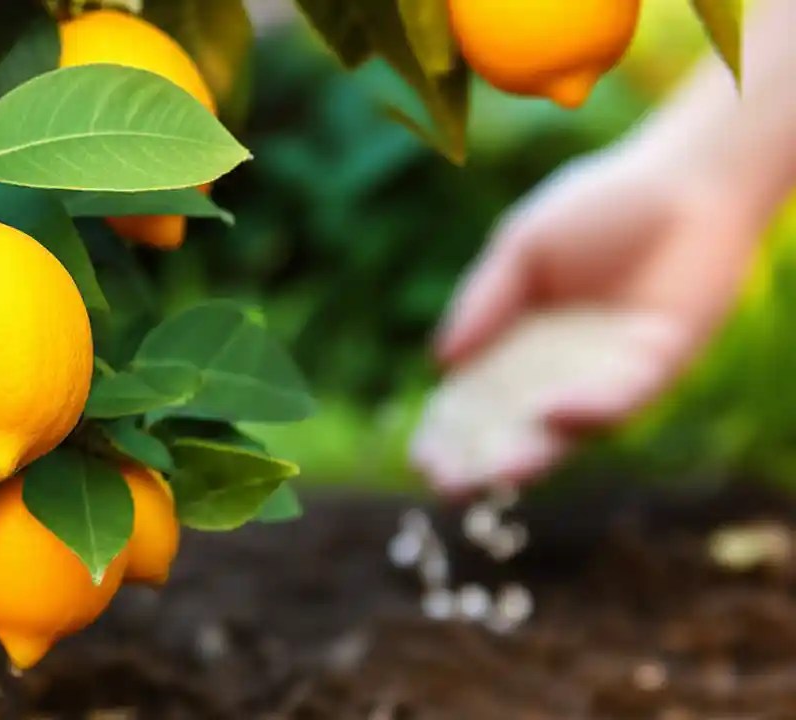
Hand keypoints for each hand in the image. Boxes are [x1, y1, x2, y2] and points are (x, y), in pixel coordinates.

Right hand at [412, 144, 761, 493]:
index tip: (422, 458)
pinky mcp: (658, 365)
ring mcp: (610, 373)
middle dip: (481, 459)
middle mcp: (564, 370)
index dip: (449, 431)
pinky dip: (589, 407)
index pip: (477, 401)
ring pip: (567, 425)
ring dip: (533, 452)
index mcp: (520, 344)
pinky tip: (554, 412)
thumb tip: (440, 362)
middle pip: (515, 426)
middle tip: (448, 487)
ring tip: (498, 472)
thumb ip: (483, 302)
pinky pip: (623, 397)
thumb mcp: (521, 248)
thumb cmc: (599, 205)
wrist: (685, 179)